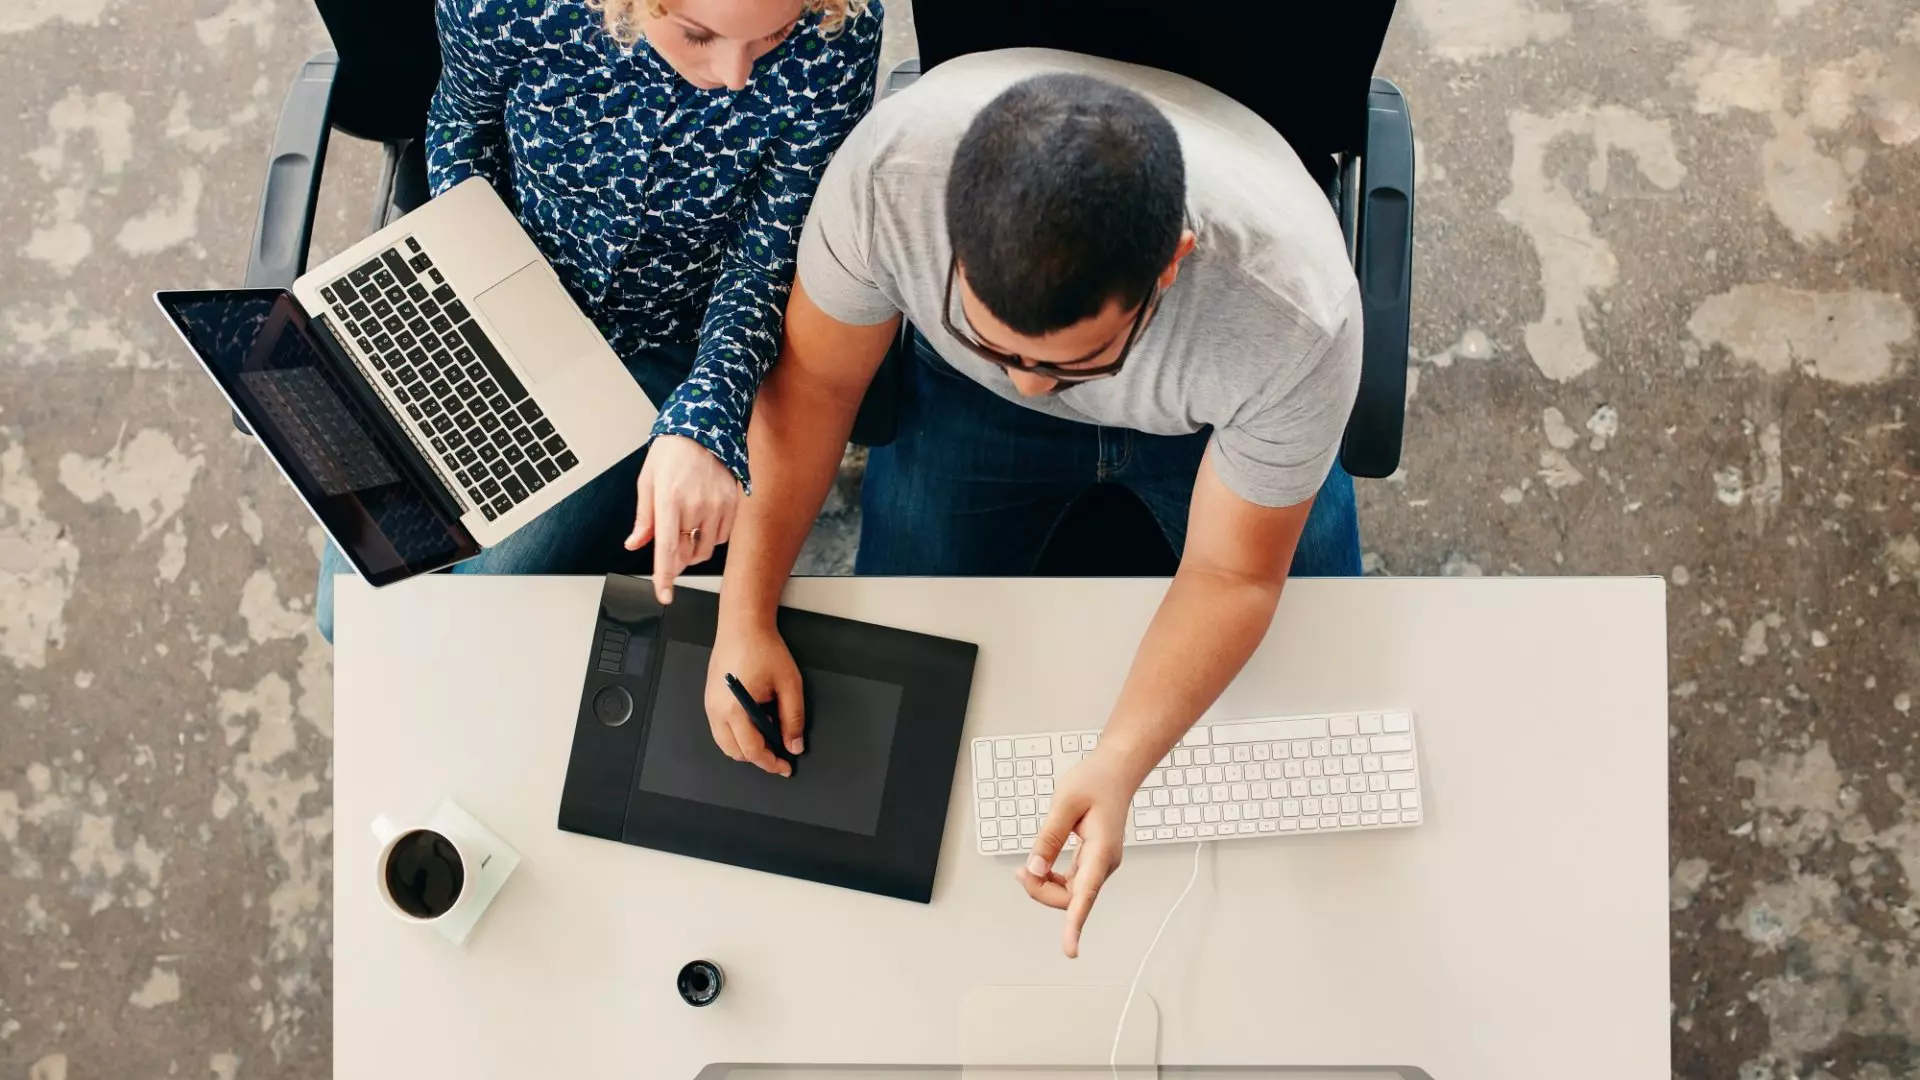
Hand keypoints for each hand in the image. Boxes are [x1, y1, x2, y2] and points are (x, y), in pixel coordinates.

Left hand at [626, 435, 738, 604]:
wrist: (703, 428)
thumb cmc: (671, 452)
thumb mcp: (647, 482)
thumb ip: (643, 519)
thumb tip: (634, 544)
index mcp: (669, 500)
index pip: (667, 549)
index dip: (664, 577)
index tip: (663, 595)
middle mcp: (695, 505)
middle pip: (687, 555)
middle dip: (677, 559)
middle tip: (672, 544)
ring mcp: (717, 505)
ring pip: (706, 549)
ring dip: (694, 548)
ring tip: (687, 528)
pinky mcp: (732, 504)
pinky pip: (721, 536)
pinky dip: (710, 536)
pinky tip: (703, 519)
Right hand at [704, 619, 804, 775]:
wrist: (743, 626)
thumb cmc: (763, 649)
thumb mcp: (789, 685)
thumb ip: (793, 719)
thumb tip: (794, 745)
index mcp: (735, 708)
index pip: (752, 750)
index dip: (770, 763)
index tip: (785, 767)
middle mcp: (716, 710)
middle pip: (735, 752)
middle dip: (758, 757)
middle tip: (780, 752)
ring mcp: (710, 705)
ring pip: (725, 743)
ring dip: (746, 746)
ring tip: (769, 730)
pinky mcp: (709, 699)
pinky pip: (721, 729)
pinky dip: (738, 733)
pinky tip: (756, 719)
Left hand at [1014, 748, 1138, 956]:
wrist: (1116, 772)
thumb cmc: (1095, 781)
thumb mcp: (1065, 802)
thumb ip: (1049, 838)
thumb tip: (1034, 869)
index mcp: (1101, 850)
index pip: (1086, 893)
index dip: (1075, 924)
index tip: (1070, 949)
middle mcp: (1103, 864)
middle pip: (1071, 898)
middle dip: (1041, 892)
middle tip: (1019, 872)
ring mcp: (1099, 864)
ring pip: (1070, 893)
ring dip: (1045, 887)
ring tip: (1024, 869)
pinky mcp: (1092, 861)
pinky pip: (1071, 882)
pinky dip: (1051, 879)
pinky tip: (1039, 867)